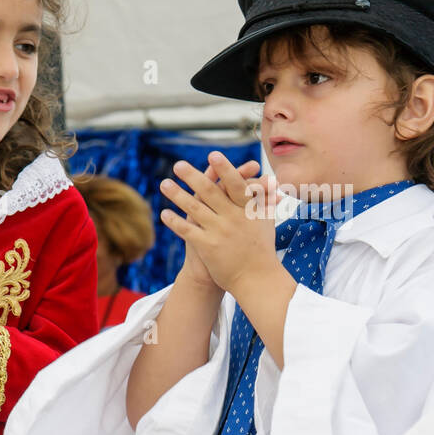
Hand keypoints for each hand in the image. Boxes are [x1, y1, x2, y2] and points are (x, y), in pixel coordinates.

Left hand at [159, 152, 279, 296]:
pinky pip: (187, 230)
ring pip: (195, 208)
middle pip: (210, 192)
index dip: (224, 168)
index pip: (235, 184)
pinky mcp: (208, 246)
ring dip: (177, 195)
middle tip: (178, 165)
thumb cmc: (261, 249)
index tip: (212, 155)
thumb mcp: (265, 221)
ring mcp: (220, 232)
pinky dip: (175, 221)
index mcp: (248, 209)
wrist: (257, 279)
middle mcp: (233, 218)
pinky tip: (164, 213)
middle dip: (193, 176)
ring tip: (164, 184)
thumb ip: (264, 199)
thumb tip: (269, 180)